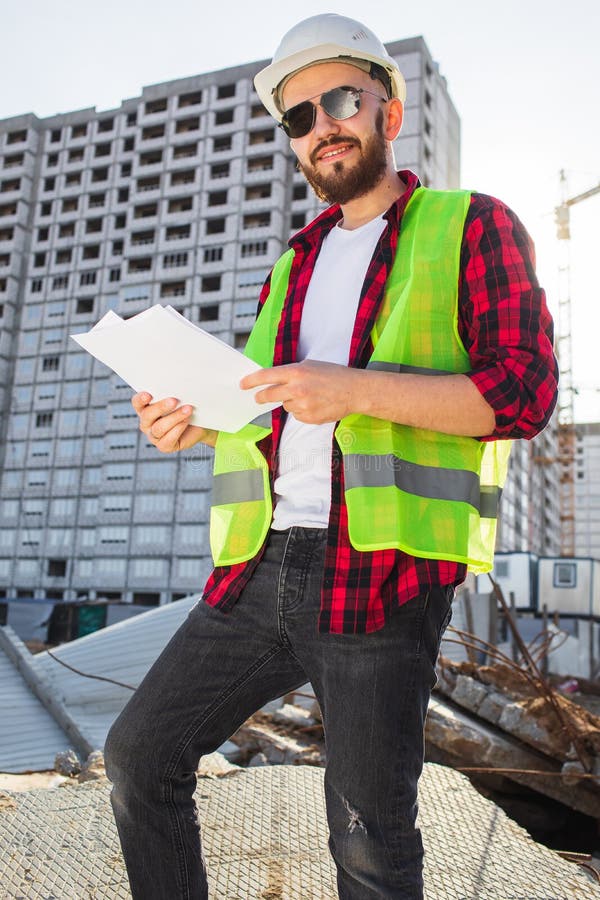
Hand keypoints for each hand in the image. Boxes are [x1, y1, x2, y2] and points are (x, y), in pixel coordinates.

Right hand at [132, 393, 216, 451]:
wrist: (200, 426)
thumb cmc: (186, 407)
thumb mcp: (179, 399)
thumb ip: (173, 393)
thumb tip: (176, 385)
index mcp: (145, 408)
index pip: (137, 403)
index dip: (141, 399)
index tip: (149, 394)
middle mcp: (147, 423)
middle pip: (147, 415)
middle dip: (161, 407)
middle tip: (174, 400)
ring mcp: (154, 436)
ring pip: (159, 428)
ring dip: (175, 417)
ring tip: (188, 409)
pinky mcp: (164, 446)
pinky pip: (168, 439)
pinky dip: (178, 429)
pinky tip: (186, 421)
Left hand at [240, 360, 360, 423]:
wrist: (354, 391)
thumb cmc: (333, 375)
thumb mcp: (310, 365)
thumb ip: (291, 372)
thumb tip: (273, 379)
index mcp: (296, 373)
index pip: (266, 376)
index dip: (251, 381)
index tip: (243, 384)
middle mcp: (297, 389)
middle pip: (269, 395)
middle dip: (261, 397)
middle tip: (258, 397)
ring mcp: (302, 405)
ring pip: (285, 406)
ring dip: (290, 402)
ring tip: (309, 396)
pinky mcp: (308, 418)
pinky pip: (296, 415)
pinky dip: (301, 411)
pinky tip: (315, 404)